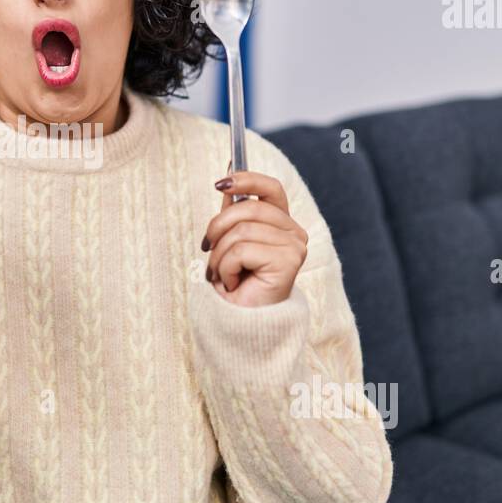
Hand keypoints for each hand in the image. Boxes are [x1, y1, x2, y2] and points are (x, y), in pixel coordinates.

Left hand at [201, 167, 307, 306]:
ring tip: (221, 274)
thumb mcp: (229, 241)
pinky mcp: (288, 261)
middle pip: (248, 209)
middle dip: (217, 228)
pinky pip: (241, 250)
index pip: (271, 188)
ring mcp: (294, 246)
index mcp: (282, 224)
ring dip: (219, 255)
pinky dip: (226, 268)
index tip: (220, 183)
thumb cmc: (236, 283)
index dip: (246, 179)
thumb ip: (232, 212)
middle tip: (207, 249)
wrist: (242, 323)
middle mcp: (294, 233)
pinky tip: (232, 283)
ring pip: (241, 231)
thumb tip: (227, 180)